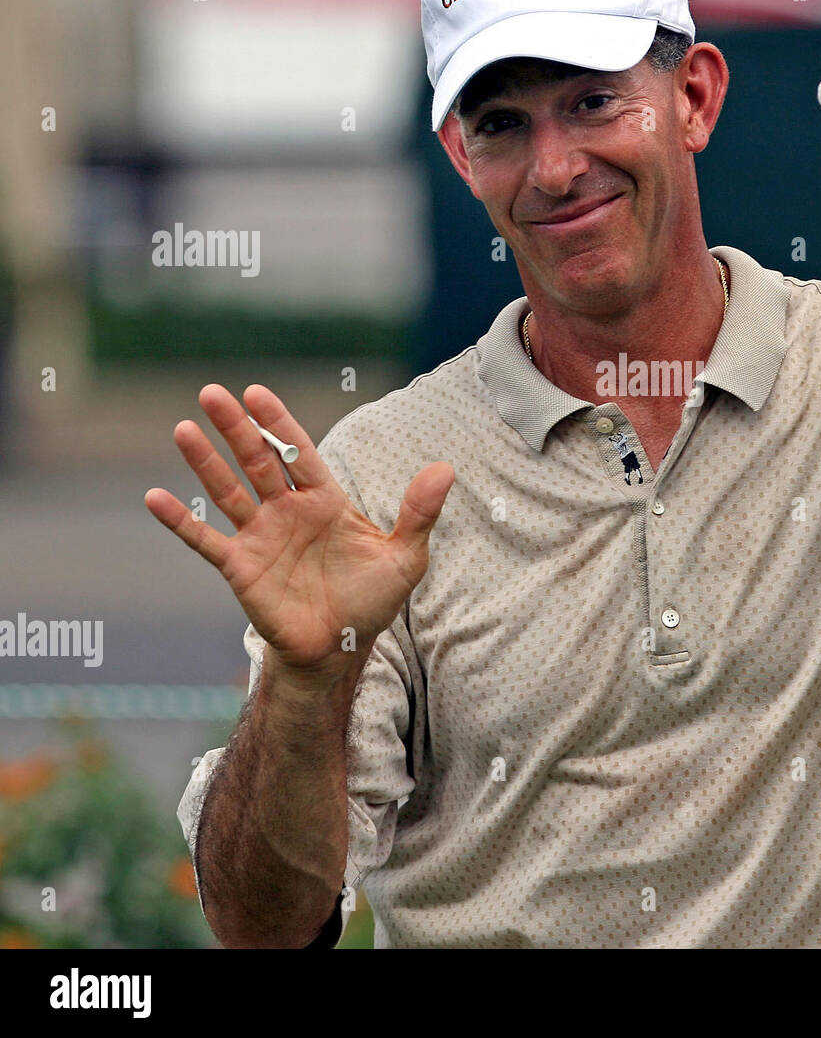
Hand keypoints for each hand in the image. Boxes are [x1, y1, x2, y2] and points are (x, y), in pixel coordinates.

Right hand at [145, 384, 454, 673]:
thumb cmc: (372, 601)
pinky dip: (180, 520)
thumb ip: (419, 513)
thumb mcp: (404, 557)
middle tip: (212, 392)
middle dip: (237, 427)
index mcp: (325, 501)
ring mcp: (260, 537)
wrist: (339, 649)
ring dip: (205, 461)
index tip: (258, 392)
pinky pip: (205, 540)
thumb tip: (446, 469)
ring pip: (228, 490)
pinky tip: (154, 497)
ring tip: (183, 428)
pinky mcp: (240, 567)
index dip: (279, 423)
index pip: (299, 452)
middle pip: (257, 460)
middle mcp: (288, 512)